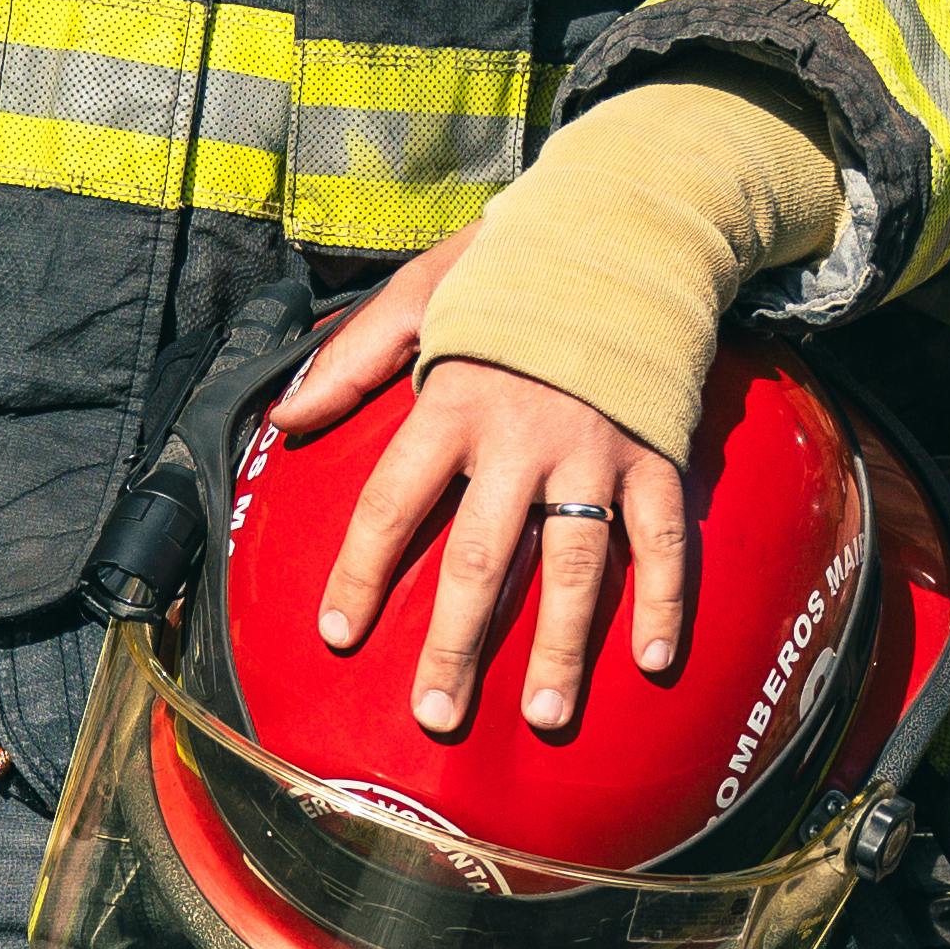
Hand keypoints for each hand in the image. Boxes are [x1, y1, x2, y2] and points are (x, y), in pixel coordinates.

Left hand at [277, 258, 687, 736]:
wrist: (627, 231)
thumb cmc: (511, 270)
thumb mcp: (419, 294)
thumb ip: (351, 358)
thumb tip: (284, 416)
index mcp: (454, 401)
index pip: (392, 502)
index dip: (363, 573)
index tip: (339, 637)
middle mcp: (523, 438)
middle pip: (480, 559)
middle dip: (456, 645)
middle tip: (436, 718)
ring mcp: (596, 453)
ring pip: (575, 567)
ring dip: (559, 647)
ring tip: (544, 716)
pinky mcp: (656, 456)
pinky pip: (663, 541)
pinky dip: (665, 601)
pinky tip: (653, 661)